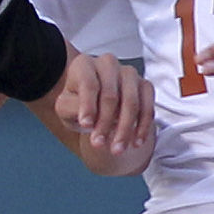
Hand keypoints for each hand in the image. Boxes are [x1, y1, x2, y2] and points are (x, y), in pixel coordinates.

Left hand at [55, 49, 153, 166]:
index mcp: (84, 65)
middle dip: (105, 123)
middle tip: (98, 144)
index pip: (89, 84)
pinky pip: (148, 106)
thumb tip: (88, 120)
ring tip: (117, 149)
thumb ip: (72, 109)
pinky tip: (135, 142)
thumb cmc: (78, 105)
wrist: (97, 106)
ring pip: (131, 101)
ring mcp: (129, 73)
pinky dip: (142, 126)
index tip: (86, 126)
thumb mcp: (66, 108)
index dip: (88, 106)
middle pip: (110, 95)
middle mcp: (108, 64)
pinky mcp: (144, 85)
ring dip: (125, 129)